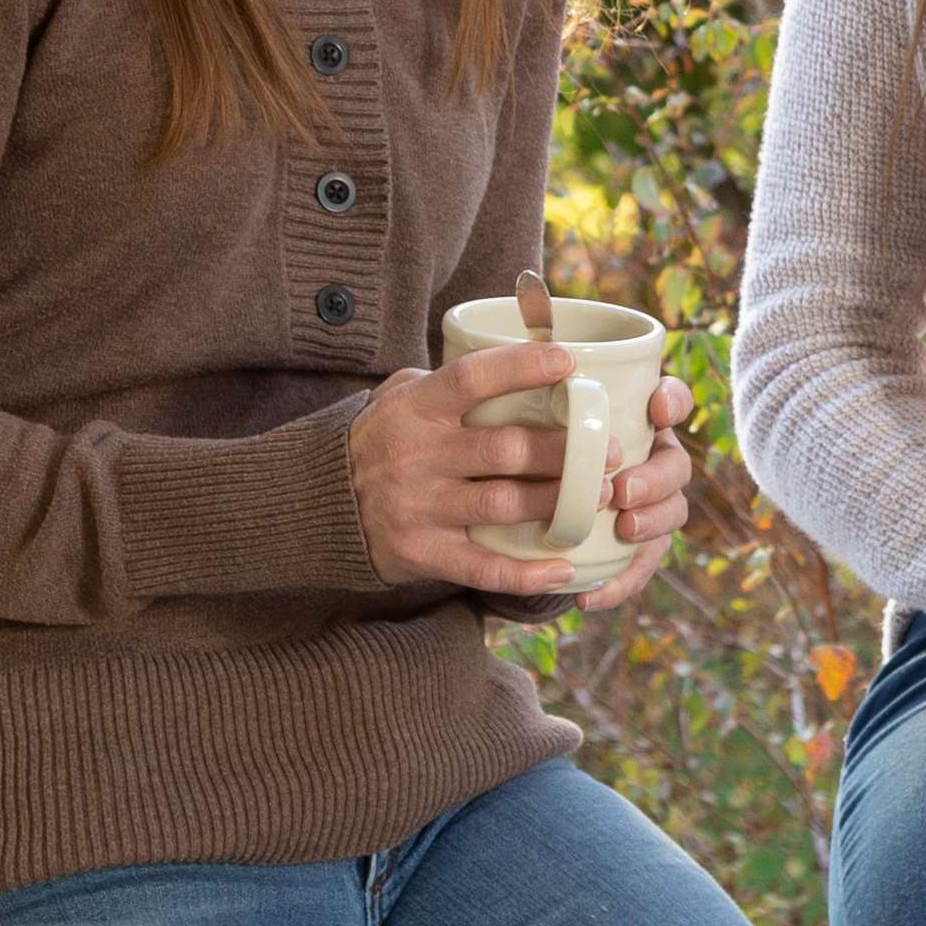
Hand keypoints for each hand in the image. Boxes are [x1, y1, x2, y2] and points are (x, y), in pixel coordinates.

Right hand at [356, 345, 697, 605]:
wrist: (313, 504)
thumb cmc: (375, 441)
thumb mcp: (395, 398)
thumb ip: (445, 380)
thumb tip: (516, 352)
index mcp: (414, 409)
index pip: (472, 378)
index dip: (522, 367)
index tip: (569, 361)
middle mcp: (416, 455)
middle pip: (505, 448)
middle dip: (567, 451)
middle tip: (611, 451)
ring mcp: (418, 506)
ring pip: (504, 504)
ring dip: (560, 502)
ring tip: (599, 495)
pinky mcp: (420, 552)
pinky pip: (482, 567)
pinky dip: (526, 573)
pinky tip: (565, 567)